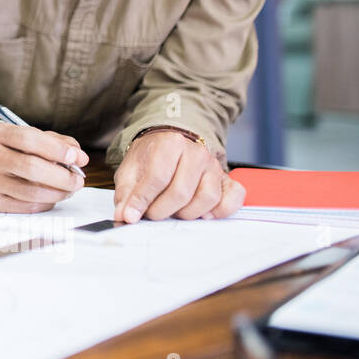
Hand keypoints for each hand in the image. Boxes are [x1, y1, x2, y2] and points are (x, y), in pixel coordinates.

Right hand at [0, 123, 87, 212]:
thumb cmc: (10, 151)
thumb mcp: (27, 138)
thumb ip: (55, 142)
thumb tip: (79, 157)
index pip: (29, 140)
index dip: (57, 149)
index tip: (76, 157)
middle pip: (32, 168)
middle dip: (63, 176)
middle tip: (78, 179)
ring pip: (32, 192)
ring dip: (58, 193)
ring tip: (69, 189)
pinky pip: (27, 206)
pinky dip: (46, 203)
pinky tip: (51, 197)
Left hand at [113, 129, 244, 222]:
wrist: (170, 143)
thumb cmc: (150, 159)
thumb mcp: (130, 171)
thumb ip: (127, 194)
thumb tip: (125, 215)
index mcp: (169, 144)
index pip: (157, 178)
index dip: (143, 201)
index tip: (132, 215)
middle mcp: (196, 153)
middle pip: (181, 192)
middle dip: (162, 210)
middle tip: (152, 213)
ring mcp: (213, 166)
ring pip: (207, 198)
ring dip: (187, 213)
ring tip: (173, 211)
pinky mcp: (227, 179)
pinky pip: (233, 198)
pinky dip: (220, 211)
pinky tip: (203, 214)